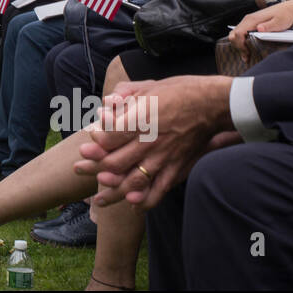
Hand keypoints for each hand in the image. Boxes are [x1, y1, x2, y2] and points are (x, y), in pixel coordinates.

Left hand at [73, 75, 236, 209]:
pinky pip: (158, 190)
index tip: (89, 138)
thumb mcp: (147, 86)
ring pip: (132, 182)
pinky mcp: (177, 168)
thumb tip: (106, 105)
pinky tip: (133, 206)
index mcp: (140, 120)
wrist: (212, 104)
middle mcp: (149, 142)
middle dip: (93, 167)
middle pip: (114, 163)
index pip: (108, 138)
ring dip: (112, 191)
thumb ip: (124, 95)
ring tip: (99, 199)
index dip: (95, 141)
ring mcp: (163, 158)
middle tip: (80, 167)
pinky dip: (144, 201)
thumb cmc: (178, 91)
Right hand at [228, 0, 292, 59]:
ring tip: (247, 56)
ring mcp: (248, 21)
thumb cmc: (285, 16)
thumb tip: (259, 28)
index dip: (240, 45)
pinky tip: (248, 49)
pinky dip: (241, 42)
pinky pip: (240, 33)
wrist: (288, 9)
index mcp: (252, 20)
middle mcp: (247, 20)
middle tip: (247, 57)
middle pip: (233, 34)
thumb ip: (269, 26)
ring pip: (235, 34)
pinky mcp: (250, 24)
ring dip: (239, 45)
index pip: (238, 33)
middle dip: (237, 47)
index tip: (247, 53)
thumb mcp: (279, 22)